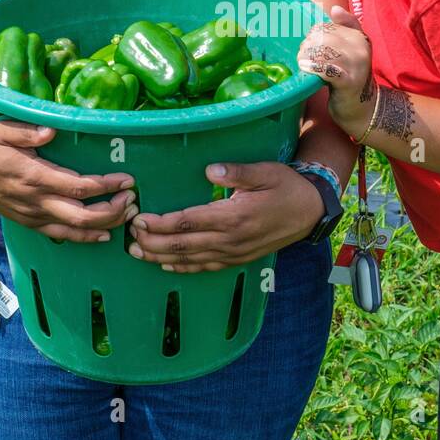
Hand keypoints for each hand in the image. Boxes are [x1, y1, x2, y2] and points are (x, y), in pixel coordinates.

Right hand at [0, 119, 136, 242]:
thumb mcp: (2, 129)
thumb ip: (28, 132)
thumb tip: (52, 130)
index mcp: (33, 176)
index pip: (78, 187)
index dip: (106, 186)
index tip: (127, 180)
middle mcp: (35, 200)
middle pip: (83, 215)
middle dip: (113, 210)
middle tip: (133, 200)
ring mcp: (32, 215)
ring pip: (74, 229)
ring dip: (104, 225)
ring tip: (126, 216)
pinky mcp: (29, 222)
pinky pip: (60, 234)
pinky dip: (83, 237)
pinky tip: (103, 234)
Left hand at [127, 161, 324, 272]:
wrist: (310, 212)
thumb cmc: (286, 187)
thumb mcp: (265, 172)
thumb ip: (236, 173)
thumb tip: (209, 171)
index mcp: (233, 217)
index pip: (187, 223)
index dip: (160, 224)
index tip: (140, 219)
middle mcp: (230, 239)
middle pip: (182, 246)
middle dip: (152, 242)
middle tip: (129, 237)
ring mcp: (234, 253)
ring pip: (190, 260)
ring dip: (161, 257)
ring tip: (137, 253)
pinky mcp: (238, 259)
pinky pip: (205, 267)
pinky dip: (183, 268)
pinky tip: (166, 266)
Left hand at [297, 4, 374, 137]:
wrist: (363, 109)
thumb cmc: (351, 78)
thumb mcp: (353, 50)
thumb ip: (347, 27)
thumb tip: (334, 8)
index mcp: (360, 37)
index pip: (326, 27)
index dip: (313, 36)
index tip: (310, 48)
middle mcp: (360, 48)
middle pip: (323, 37)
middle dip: (307, 47)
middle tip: (302, 58)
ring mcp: (356, 65)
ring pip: (322, 51)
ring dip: (307, 57)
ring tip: (303, 64)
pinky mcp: (348, 82)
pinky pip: (326, 68)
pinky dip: (313, 68)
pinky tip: (306, 70)